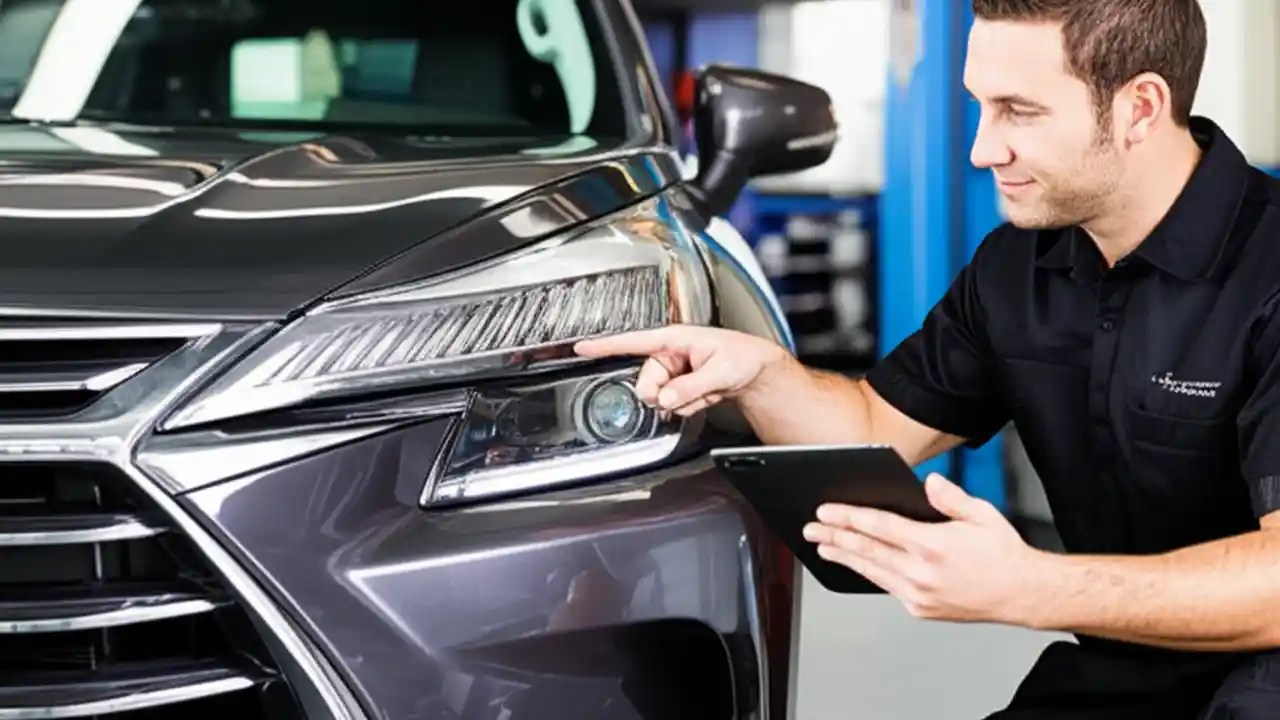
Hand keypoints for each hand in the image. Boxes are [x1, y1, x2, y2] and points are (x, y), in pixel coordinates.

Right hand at [573, 325, 789, 415]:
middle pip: (646, 380)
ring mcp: (674, 372)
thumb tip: (666, 398)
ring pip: (659, 396)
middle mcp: (671, 355)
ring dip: (681, 400)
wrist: (756, 369)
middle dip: (662, 393)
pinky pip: (672, 404)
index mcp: (675, 340)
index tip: (582, 347)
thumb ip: (691, 386)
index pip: (633, 341)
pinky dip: (689, 405)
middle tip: (688, 393)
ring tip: (705, 390)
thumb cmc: (743, 357)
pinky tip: (705, 395)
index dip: (605, 345)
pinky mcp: (680, 386)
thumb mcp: (720, 372)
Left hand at [802, 473, 1048, 626]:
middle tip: (811, 528)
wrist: (1022, 594)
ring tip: (823, 546)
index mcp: (933, 545)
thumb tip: (928, 482)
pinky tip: (855, 565)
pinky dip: (867, 574)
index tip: (826, 511)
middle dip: (834, 537)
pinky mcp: (921, 608)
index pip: (879, 527)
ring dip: (844, 557)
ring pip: (872, 572)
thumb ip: (950, 497)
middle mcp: (922, 573)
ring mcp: (919, 594)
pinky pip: (887, 587)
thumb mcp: (982, 514)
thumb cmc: (1003, 554)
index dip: (848, 517)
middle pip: (867, 551)